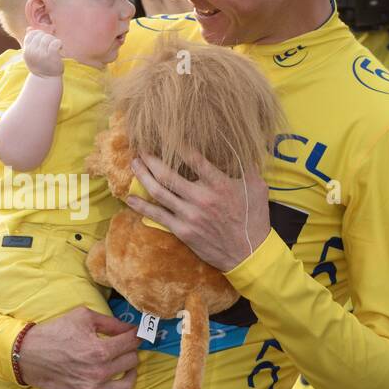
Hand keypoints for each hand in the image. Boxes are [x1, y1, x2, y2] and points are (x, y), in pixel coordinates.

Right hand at [18, 307, 140, 388]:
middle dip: (131, 352)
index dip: (136, 336)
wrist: (28, 355)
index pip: (131, 343)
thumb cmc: (55, 333)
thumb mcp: (82, 317)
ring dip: (131, 374)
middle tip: (126, 348)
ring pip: (127, 385)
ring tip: (127, 369)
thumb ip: (110, 322)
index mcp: (100, 350)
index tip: (135, 335)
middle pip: (131, 362)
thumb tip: (131, 328)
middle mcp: (99, 372)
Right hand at [22, 28, 63, 77]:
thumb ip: (30, 42)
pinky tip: (60, 48)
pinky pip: (55, 43)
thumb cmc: (41, 66)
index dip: (39, 35)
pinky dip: (59, 43)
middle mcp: (32, 53)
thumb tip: (29, 28)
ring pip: (48, 38)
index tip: (44, 43)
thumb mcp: (32, 55)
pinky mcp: (51, 57)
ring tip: (56, 48)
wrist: (47, 81)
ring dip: (54, 41)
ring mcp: (41, 55)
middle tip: (51, 46)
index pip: (31, 34)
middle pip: (40, 35)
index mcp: (26, 52)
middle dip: (47, 38)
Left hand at [125, 150, 269, 272]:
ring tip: (134, 164)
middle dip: (151, 160)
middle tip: (141, 149)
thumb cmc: (254, 218)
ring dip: (143, 176)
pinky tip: (130, 197)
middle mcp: (201, 198)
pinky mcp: (182, 230)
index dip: (178, 146)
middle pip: (168, 174)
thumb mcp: (258, 187)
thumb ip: (247, 165)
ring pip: (159, 192)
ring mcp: (190, 215)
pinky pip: (157, 216)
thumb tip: (238, 145)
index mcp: (220, 184)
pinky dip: (142, 206)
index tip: (166, 136)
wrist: (249, 252)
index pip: (194, 159)